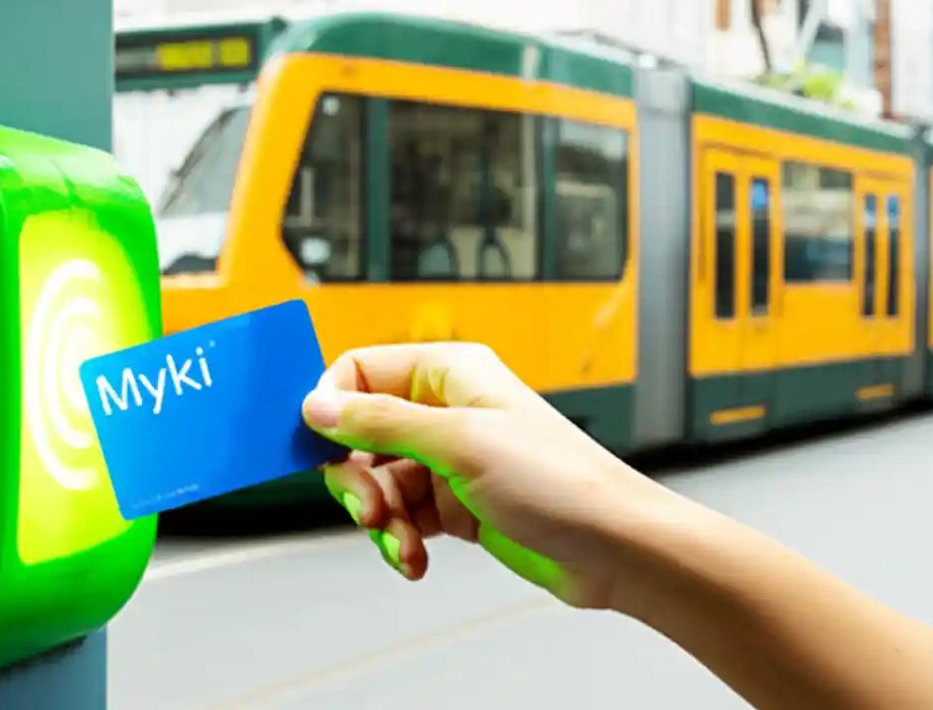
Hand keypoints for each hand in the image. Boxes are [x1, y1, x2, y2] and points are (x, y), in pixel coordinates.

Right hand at [301, 342, 667, 608]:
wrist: (614, 547)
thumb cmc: (559, 482)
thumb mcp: (459, 444)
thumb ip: (381, 423)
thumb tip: (318, 406)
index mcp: (447, 373)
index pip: (360, 371)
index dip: (332, 408)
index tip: (318, 448)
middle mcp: (444, 410)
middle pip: (359, 433)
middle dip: (355, 478)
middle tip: (368, 510)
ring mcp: (449, 458)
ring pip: (377, 482)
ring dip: (379, 518)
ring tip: (401, 543)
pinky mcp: (454, 503)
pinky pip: (401, 515)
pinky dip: (399, 540)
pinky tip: (414, 559)